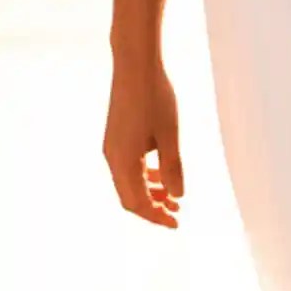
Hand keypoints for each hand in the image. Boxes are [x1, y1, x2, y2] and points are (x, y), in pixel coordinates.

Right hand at [103, 56, 183, 227]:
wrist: (135, 66)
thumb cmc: (156, 98)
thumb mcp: (170, 136)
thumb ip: (173, 168)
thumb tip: (178, 196)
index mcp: (123, 160)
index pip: (136, 202)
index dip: (156, 217)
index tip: (177, 224)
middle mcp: (113, 157)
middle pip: (130, 197)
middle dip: (153, 209)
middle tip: (178, 215)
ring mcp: (113, 147)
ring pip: (129, 182)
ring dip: (151, 193)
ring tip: (175, 199)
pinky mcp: (117, 138)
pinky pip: (129, 168)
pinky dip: (146, 177)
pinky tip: (164, 177)